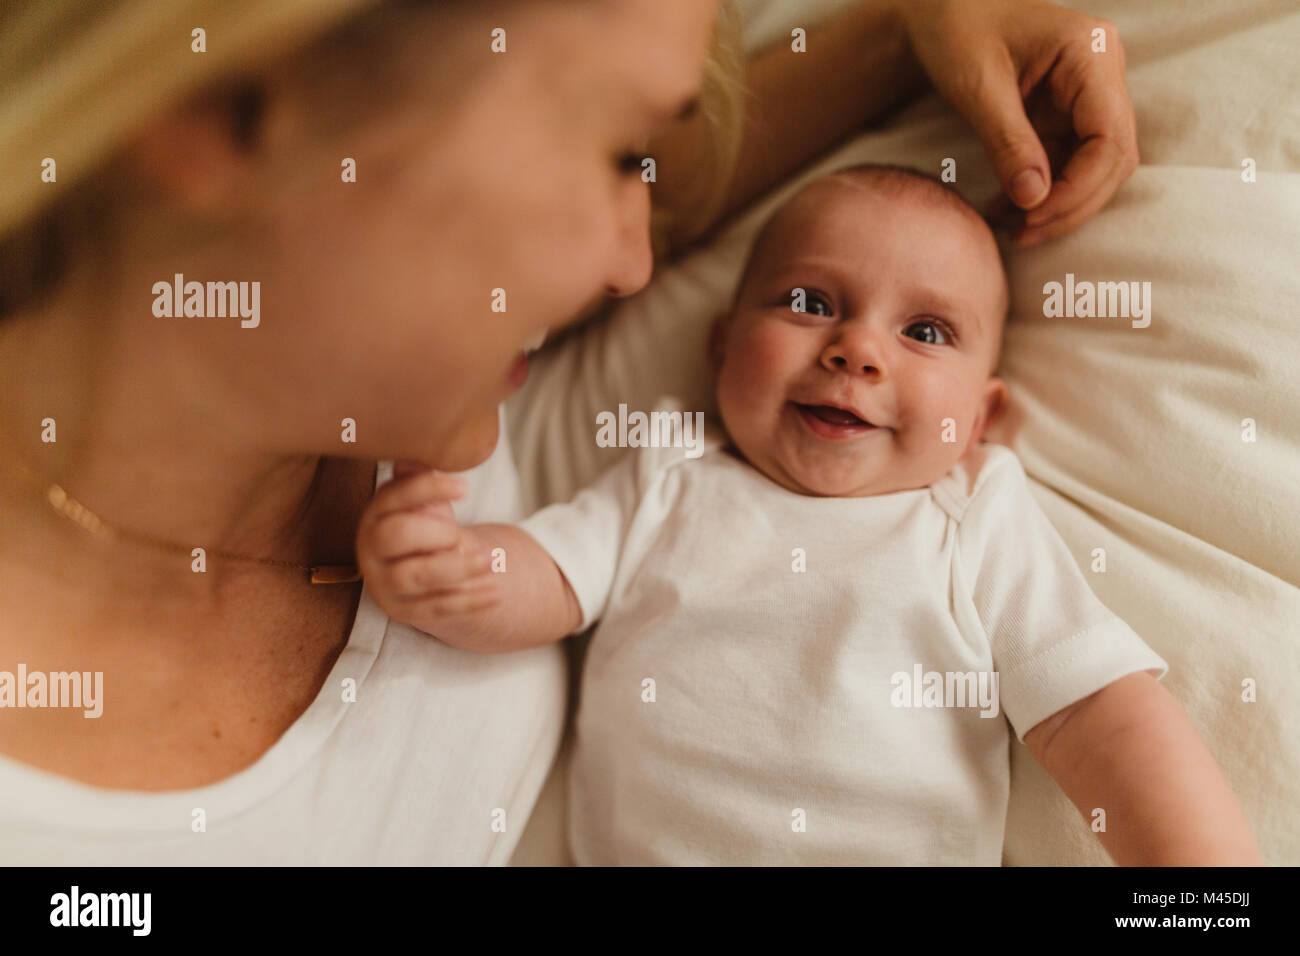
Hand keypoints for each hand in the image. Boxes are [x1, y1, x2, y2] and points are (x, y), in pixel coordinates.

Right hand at [355, 462, 499, 634]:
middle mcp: (370, 548)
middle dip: (436, 532)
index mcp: (375, 513)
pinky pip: (437, 610)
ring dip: (459, 569)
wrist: (421, 571)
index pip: (395, 498)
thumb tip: (425, 446)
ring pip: (417, 577)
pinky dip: (469, 601)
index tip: (465, 487)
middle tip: (465, 533)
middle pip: (396, 537)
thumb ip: (421, 475)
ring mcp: (384, 583)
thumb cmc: (424, 525)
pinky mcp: (403, 613)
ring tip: (493, 561)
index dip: (428, 489)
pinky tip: (496, 591)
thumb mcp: (423, 500)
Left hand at [894, 0, 1138, 245]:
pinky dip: (1041, 193)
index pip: (1110, 138)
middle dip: (1071, 205)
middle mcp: (1102, 74)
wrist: (940, 11)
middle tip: (1021, 234)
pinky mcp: (1068, 115)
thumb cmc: (956, 31)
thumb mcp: (977, 86)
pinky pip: (1069, 165)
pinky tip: (1005, 211)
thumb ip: (1008, 141)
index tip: (1032, 216)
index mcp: (1090, 53)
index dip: (1078, 189)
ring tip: (1009, 228)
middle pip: (1113, 159)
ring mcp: (1089, 96)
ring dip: (1056, 206)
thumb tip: (1034, 201)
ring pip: (1095, 169)